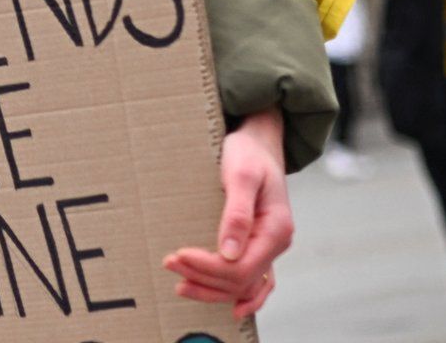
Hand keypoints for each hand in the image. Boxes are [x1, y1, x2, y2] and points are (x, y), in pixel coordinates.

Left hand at [164, 107, 292, 318]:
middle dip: (202, 275)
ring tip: (179, 284)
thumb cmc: (248, 153)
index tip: (178, 255)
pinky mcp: (258, 244)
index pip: (241, 267)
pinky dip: (235, 292)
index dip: (208, 267)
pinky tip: (224, 304)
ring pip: (243, 285)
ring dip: (212, 288)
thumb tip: (229, 254)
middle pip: (239, 280)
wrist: (258, 141)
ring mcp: (268, 246)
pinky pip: (251, 280)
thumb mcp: (242, 175)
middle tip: (168, 262)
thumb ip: (237, 214)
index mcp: (276, 229)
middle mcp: (276, 243)